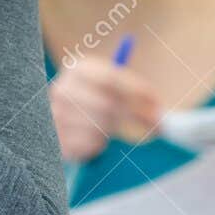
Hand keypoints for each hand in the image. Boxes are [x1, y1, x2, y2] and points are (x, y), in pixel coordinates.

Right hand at [48, 55, 162, 162]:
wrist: (64, 121)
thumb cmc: (97, 100)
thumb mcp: (110, 87)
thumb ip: (132, 91)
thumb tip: (156, 107)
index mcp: (78, 69)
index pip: (111, 78)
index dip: (136, 90)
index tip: (155, 100)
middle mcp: (62, 89)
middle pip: (107, 104)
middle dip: (136, 116)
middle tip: (158, 125)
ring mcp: (56, 115)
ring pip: (101, 126)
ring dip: (120, 132)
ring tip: (128, 132)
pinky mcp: (56, 139)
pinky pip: (90, 144)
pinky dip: (102, 145)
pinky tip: (101, 141)